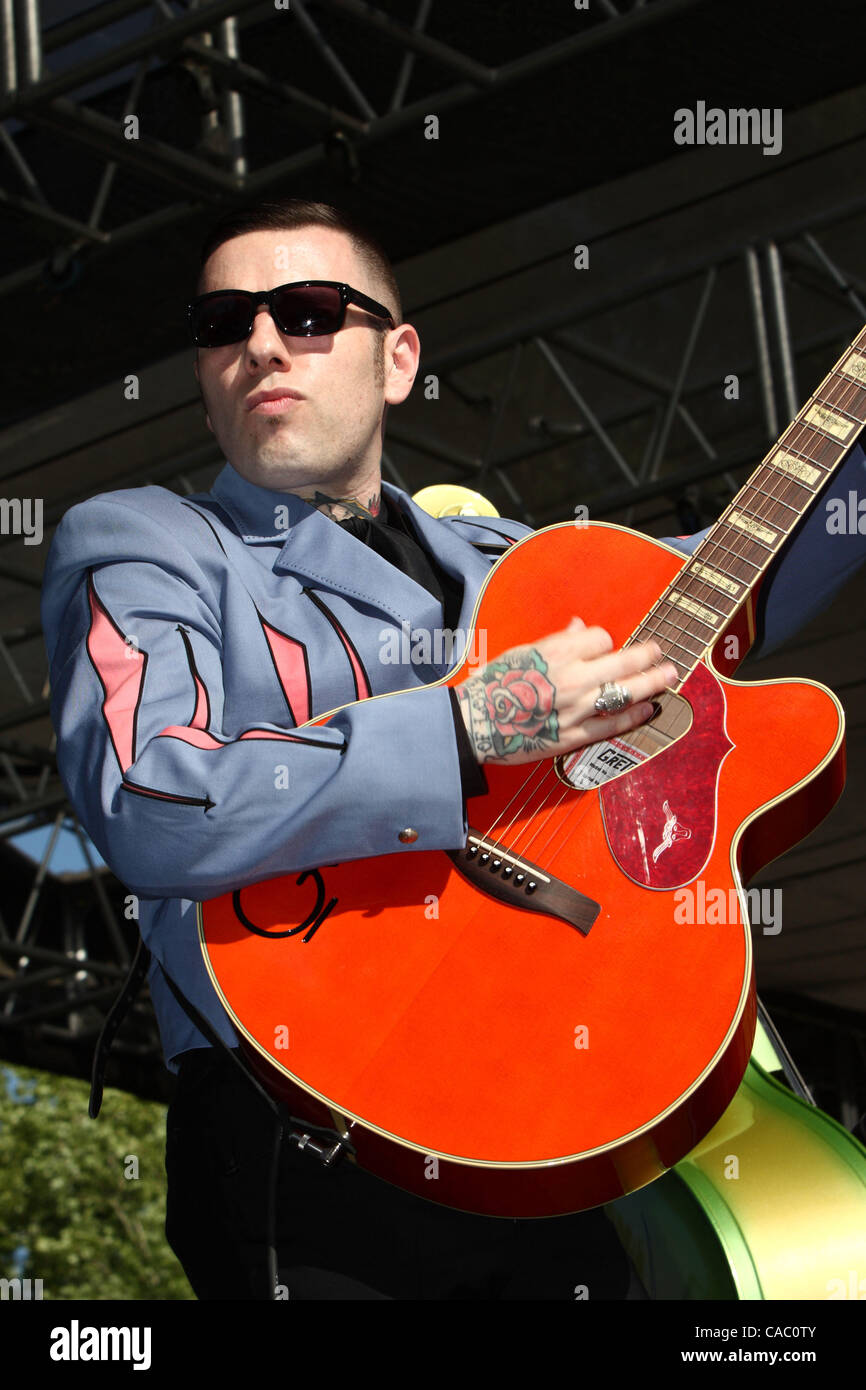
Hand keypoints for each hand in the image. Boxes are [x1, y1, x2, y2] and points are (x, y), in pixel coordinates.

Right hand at [454, 617, 677, 766]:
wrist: (475, 723)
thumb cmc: (494, 684)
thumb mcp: (522, 652)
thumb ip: (556, 640)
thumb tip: (579, 627)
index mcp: (557, 652)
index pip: (600, 638)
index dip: (606, 641)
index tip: (606, 648)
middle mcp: (572, 678)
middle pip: (623, 662)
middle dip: (647, 656)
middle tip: (661, 653)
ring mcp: (577, 708)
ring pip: (626, 693)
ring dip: (652, 683)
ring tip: (669, 676)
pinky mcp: (575, 735)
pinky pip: (613, 724)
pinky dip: (635, 716)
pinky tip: (649, 709)